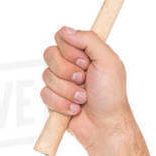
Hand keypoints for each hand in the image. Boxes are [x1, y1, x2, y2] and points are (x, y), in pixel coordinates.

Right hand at [40, 27, 131, 150]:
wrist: (105, 126)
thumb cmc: (111, 95)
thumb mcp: (108, 61)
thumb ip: (89, 40)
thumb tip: (65, 30)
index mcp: (84, 52)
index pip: (61, 37)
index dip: (69, 49)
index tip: (85, 62)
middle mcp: (70, 64)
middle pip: (49, 54)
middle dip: (67, 71)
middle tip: (83, 81)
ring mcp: (60, 82)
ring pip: (46, 76)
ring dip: (67, 90)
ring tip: (82, 99)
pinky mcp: (53, 99)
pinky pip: (44, 94)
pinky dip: (61, 104)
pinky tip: (75, 109)